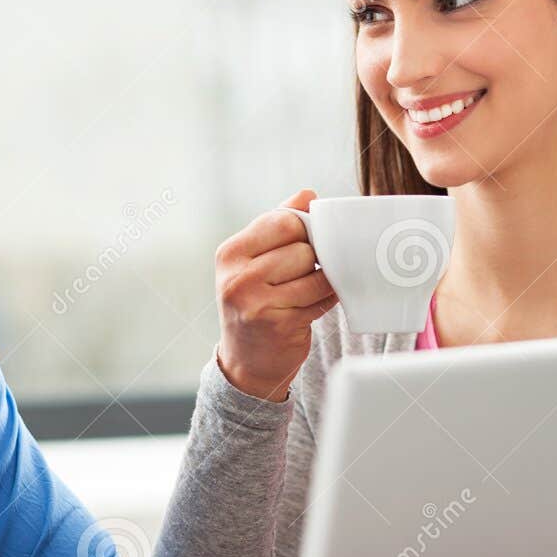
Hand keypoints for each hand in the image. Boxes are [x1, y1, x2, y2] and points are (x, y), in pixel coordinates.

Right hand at [214, 188, 338, 401]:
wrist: (246, 362)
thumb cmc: (255, 303)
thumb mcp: (253, 262)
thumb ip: (278, 225)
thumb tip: (308, 194)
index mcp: (230, 254)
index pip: (283, 221)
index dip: (305, 229)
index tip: (306, 242)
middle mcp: (238, 278)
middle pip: (303, 248)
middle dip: (313, 259)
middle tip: (304, 273)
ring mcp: (258, 304)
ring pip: (315, 274)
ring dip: (322, 281)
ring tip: (308, 291)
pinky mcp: (281, 325)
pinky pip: (321, 299)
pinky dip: (326, 299)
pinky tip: (312, 306)